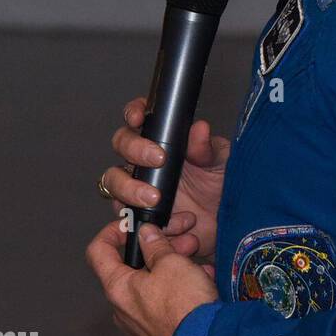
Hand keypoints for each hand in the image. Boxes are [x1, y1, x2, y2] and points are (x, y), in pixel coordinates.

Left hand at [86, 219, 217, 335]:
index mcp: (118, 287)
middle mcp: (123, 307)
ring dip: (174, 266)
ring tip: (197, 262)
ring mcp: (138, 321)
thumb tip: (146, 233)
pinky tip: (201, 280)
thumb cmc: (183, 306)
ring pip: (152, 282)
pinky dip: (179, 287)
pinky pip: (163, 300)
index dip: (111, 232)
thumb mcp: (171, 262)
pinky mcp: (156, 330)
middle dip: (158, 248)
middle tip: (179, 239)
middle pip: (132, 267)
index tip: (129, 224)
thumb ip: (155, 244)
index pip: (98, 252)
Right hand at [102, 95, 230, 260]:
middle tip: (158, 160)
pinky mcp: (135, 215)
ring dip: (129, 189)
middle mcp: (144, 159)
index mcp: (163, 137)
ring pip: (113, 181)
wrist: (222, 221)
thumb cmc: (219, 183)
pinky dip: (142, 219)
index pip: (139, 117)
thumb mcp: (220, 162)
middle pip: (121, 144)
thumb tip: (199, 128)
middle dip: (134, 150)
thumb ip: (207, 147)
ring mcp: (136, 186)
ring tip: (155, 199)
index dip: (133, 112)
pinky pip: (125, 216)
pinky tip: (172, 223)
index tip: (138, 118)